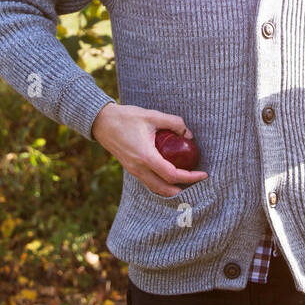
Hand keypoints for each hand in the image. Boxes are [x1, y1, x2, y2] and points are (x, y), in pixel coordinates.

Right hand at [91, 102, 206, 197]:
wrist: (101, 122)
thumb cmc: (126, 117)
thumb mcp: (152, 116)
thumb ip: (174, 122)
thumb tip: (189, 134)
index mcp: (146, 156)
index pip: (172, 175)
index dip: (190, 177)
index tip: (203, 174)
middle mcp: (139, 168)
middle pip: (164, 189)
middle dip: (183, 189)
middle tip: (197, 182)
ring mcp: (133, 170)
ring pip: (155, 188)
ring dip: (171, 189)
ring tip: (186, 182)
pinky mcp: (130, 169)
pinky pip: (148, 182)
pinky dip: (161, 184)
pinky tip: (169, 176)